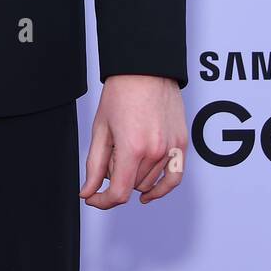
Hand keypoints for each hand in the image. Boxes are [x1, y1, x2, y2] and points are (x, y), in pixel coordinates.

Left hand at [80, 74, 186, 208]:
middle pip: (131, 185)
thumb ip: (94, 165)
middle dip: (116, 174)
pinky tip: (148, 194)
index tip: (93, 198)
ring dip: (134, 175)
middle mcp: (155, 152)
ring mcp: (171, 149)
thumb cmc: (122, 92)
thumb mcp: (101, 128)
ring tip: (127, 146)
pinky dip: (161, 189)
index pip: (119, 193)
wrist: (146, 69)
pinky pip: (174, 178)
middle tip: (111, 149)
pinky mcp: (181, 145)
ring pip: (148, 182)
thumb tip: (88, 191)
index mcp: (132, 147)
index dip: (103, 201)